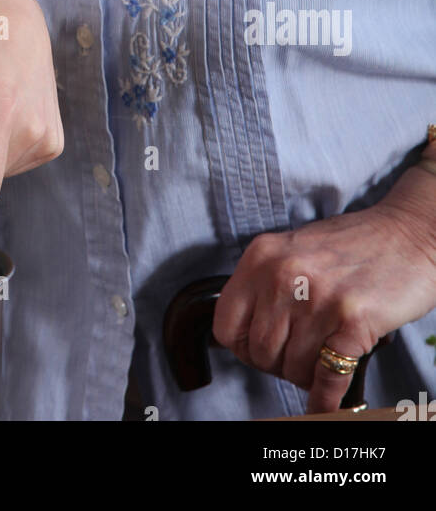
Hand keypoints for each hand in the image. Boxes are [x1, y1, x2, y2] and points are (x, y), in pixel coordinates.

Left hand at [213, 181, 435, 412]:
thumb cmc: (355, 244)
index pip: (226, 323)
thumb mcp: (296, 249)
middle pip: (259, 352)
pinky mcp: (352, 320)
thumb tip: (249, 331)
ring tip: (323, 359)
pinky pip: (327, 377)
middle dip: (278, 365)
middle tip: (298, 358)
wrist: (410, 234)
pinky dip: (324, 399)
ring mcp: (318, 297)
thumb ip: (268, 283)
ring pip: (292, 368)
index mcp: (263, 255)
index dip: (242, 347)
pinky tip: (326, 402)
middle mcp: (283, 274)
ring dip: (306, 375)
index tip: (259, 351)